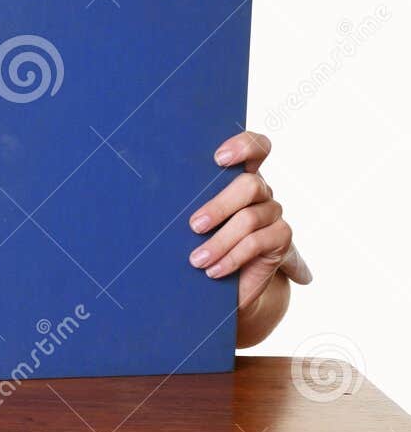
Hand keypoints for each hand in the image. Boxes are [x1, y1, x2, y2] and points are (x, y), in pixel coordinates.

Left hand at [188, 131, 310, 337]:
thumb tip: (152, 197)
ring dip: (219, 242)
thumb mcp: (193, 223)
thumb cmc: (203, 245)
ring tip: (196, 260)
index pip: (255, 148)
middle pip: (249, 185)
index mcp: (240, 177)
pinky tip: (213, 271)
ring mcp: (273, 213)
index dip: (242, 146)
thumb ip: (186, 204)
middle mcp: (261, 191)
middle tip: (194, 226)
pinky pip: (256, 243)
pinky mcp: (280, 238)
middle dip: (219, 206)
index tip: (218, 159)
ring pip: (249, 218)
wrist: (229, 285)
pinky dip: (231, 257)